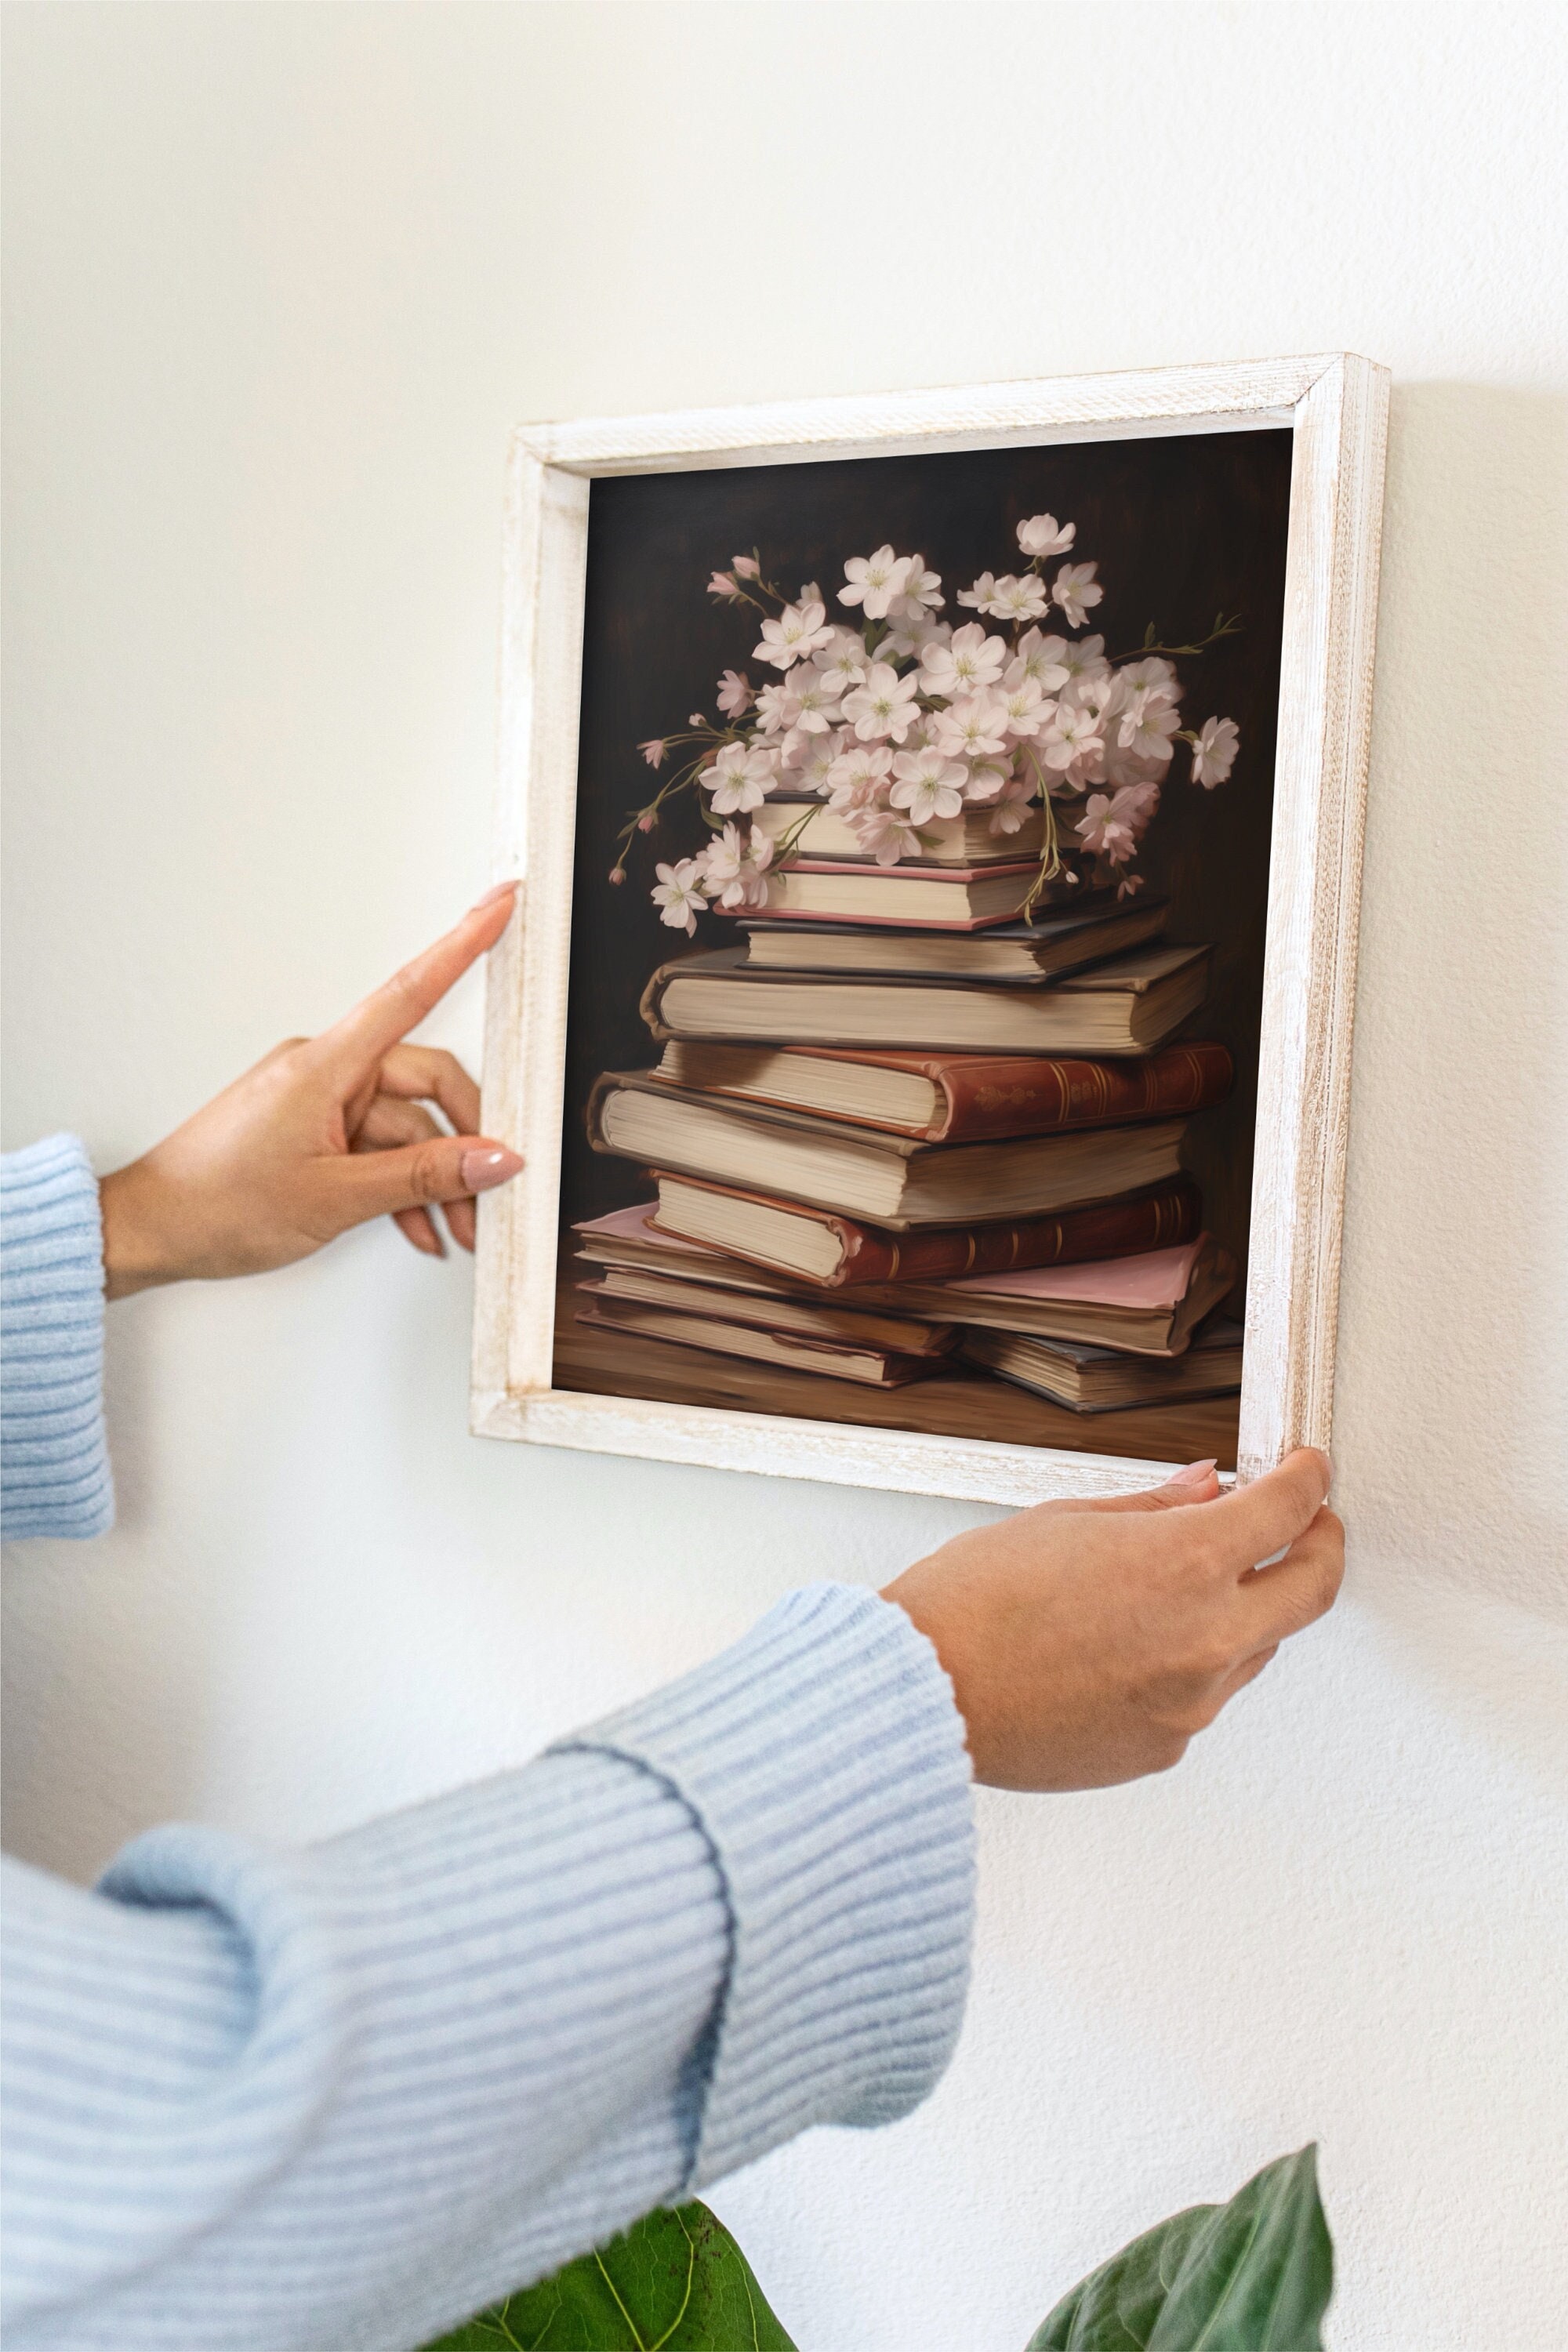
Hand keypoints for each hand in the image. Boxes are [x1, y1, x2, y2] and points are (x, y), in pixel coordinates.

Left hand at [99, 885, 521, 1295]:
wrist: (153, 1230)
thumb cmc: (217, 1203)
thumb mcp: (334, 1198)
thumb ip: (423, 1176)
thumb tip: (495, 1158)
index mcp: (326, 1066)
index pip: (411, 991)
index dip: (463, 944)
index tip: (502, 903)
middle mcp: (326, 1072)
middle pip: (427, 1085)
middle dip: (464, 1143)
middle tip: (487, 1195)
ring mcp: (321, 1102)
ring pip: (407, 1127)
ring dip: (433, 1180)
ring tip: (452, 1229)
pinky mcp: (314, 1129)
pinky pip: (378, 1147)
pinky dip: (401, 1186)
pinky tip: (418, 1226)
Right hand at [882, 1449, 1342, 1789]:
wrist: (923, 1697)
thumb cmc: (973, 1603)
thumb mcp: (1063, 1522)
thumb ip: (1152, 1506)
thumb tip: (1208, 1488)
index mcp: (1184, 1564)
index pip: (1287, 1511)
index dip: (1307, 1480)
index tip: (1306, 1470)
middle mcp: (1206, 1638)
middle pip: (1314, 1588)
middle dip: (1322, 1544)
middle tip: (1311, 1522)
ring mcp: (1192, 1702)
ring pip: (1257, 1647)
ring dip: (1246, 1608)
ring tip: (1192, 1584)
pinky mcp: (1165, 1748)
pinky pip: (1203, 1695)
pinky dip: (1189, 1662)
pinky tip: (1134, 1644)